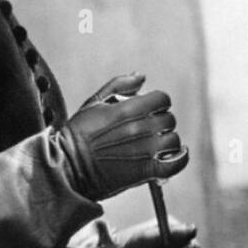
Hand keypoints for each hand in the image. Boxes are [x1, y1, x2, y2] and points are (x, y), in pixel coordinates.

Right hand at [54, 78, 188, 200]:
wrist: (67, 168)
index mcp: (128, 109)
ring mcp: (145, 151)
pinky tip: (173, 156)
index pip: (162, 99)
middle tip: (149, 131)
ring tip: (155, 146)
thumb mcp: (93, 102)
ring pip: (173, 140)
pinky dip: (179, 159)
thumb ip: (119, 85)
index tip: (150, 111)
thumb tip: (141, 76)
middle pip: (169, 119)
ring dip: (167, 142)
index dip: (158, 103)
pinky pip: (176, 163)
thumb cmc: (77, 135)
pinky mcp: (146, 171)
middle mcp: (140, 128)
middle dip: (161, 123)